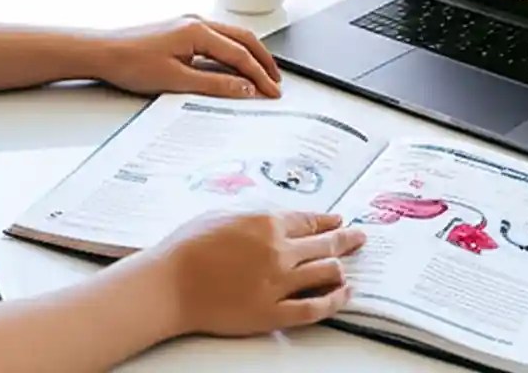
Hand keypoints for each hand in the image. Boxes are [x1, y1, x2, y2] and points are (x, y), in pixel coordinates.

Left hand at [98, 16, 282, 97]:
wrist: (101, 53)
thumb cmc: (130, 63)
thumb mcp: (176, 80)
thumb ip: (214, 84)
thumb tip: (244, 88)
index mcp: (198, 31)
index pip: (240, 54)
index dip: (259, 75)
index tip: (272, 91)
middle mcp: (196, 22)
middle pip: (242, 39)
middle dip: (263, 60)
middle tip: (277, 81)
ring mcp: (188, 24)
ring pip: (231, 37)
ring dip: (249, 54)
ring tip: (262, 73)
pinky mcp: (180, 31)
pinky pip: (216, 39)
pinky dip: (232, 52)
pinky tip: (234, 65)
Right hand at [148, 211, 365, 337]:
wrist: (168, 284)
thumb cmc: (186, 248)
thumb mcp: (221, 214)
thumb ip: (253, 214)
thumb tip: (275, 217)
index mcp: (266, 223)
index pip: (309, 221)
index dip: (328, 221)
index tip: (339, 221)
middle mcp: (278, 250)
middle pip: (325, 245)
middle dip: (347, 240)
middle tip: (359, 238)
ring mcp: (278, 283)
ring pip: (327, 273)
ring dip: (341, 269)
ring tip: (348, 270)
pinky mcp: (272, 312)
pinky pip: (315, 308)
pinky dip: (334, 301)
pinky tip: (343, 295)